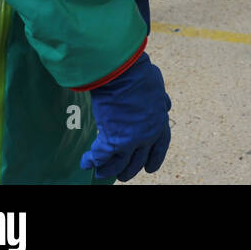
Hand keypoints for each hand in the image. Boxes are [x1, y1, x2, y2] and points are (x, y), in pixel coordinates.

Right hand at [80, 53, 171, 181]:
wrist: (125, 74)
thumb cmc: (141, 76)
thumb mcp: (158, 89)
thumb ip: (161, 101)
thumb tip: (166, 106)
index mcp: (160, 123)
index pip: (160, 147)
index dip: (155, 159)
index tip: (149, 169)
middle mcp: (147, 136)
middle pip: (138, 161)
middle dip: (130, 170)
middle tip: (122, 175)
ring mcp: (130, 140)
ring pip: (118, 165)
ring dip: (108, 170)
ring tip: (101, 173)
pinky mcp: (112, 140)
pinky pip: (100, 157)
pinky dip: (90, 161)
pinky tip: (85, 162)